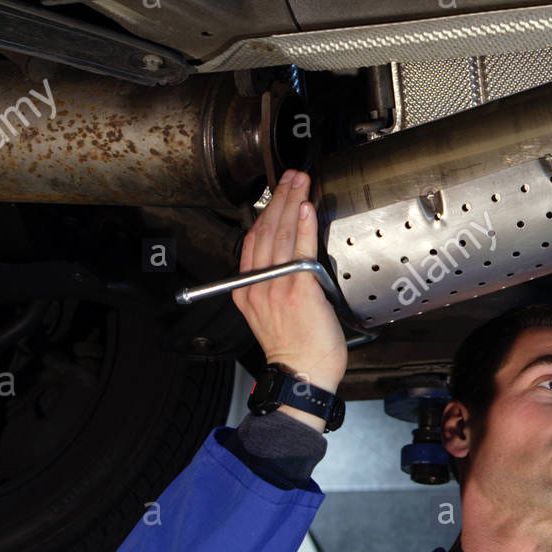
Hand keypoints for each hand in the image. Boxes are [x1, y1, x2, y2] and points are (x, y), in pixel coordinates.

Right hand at [231, 169, 346, 398]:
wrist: (301, 376)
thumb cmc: (296, 351)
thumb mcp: (272, 316)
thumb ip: (274, 287)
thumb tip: (291, 262)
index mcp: (247, 291)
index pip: (253, 242)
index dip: (265, 214)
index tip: (277, 194)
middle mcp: (258, 286)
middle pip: (264, 232)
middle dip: (278, 198)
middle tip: (291, 176)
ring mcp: (276, 287)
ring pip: (280, 235)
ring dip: (290, 203)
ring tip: (299, 182)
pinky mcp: (298, 291)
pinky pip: (300, 251)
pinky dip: (303, 227)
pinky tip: (305, 208)